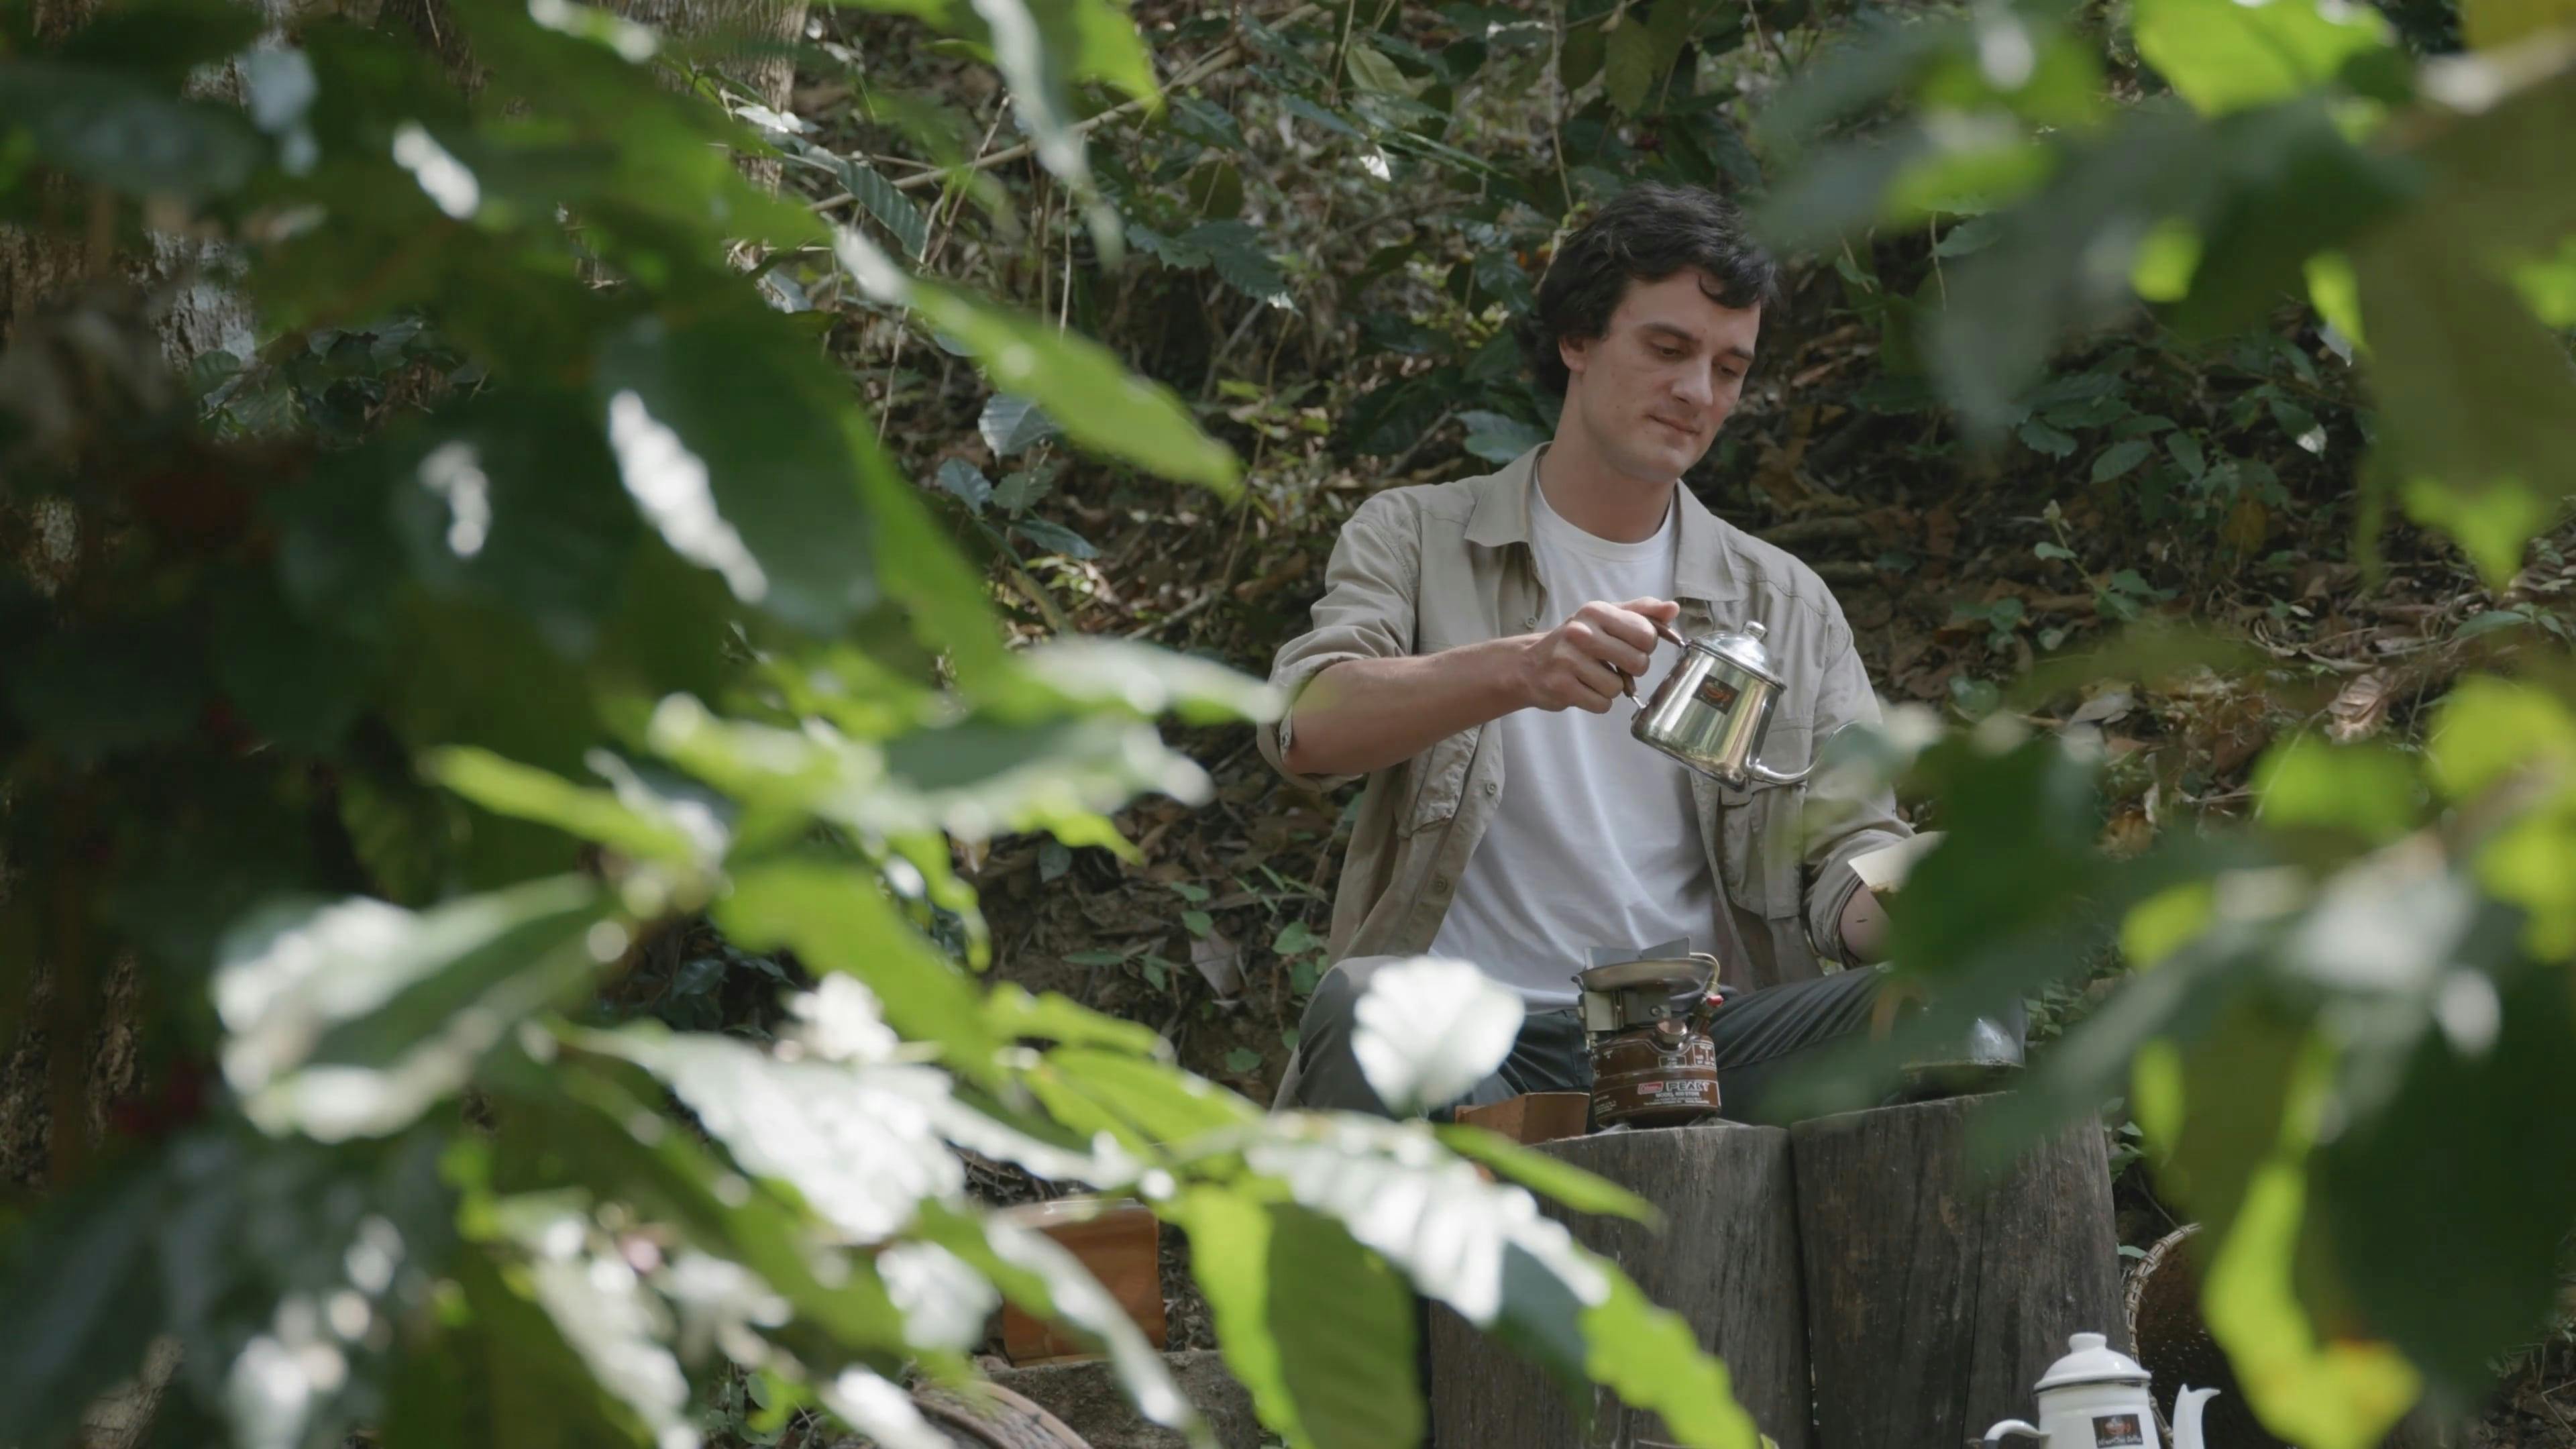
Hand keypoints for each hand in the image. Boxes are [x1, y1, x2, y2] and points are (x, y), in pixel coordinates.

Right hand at [1517, 598, 1681, 713]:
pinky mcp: (1562, 687)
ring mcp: (1569, 660)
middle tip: (1613, 665)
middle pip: (1638, 662)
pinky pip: (1602, 704)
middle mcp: (1581, 633)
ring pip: (1619, 688)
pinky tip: (1583, 689)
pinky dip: (1597, 702)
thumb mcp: (1605, 618)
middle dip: (1631, 670)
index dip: (1644, 646)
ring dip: (1611, 688)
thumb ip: (1641, 612)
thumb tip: (1673, 609)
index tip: (1629, 646)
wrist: (1529, 664)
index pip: (1646, 634)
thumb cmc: (1576, 641)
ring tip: (1593, 677)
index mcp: (1596, 611)